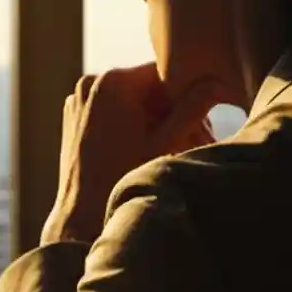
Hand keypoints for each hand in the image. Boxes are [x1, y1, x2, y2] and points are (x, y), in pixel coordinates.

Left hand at [41, 63, 217, 245]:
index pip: (165, 73)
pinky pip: (112, 112)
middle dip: (173, 112)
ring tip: (179, 148)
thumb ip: (193, 108)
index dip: (190, 94)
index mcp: (112, 82)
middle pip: (147, 89)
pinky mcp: (74, 119)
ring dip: (156, 121)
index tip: (206, 119)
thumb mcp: (166, 142)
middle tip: (200, 140)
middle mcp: (90, 83)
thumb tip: (216, 82)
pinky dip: (133, 125)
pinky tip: (151, 150)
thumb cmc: (123, 180)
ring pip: (131, 101)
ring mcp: (78, 101)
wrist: (79, 218)